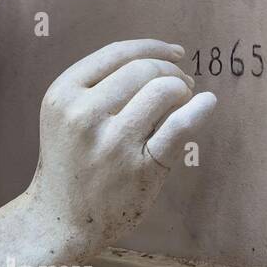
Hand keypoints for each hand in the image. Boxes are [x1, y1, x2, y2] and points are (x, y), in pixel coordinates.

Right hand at [27, 39, 216, 246]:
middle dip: (171, 71)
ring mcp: (111, 142)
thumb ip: (98, 87)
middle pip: (143, 69)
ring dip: (182, 90)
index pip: (116, 54)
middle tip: (182, 85)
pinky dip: (199, 110)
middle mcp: (82, 113)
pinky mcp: (139, 167)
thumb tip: (161, 57)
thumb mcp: (65, 115)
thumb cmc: (69, 162)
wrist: (60, 219)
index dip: (153, 48)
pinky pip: (179, 126)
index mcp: (62, 94)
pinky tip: (207, 103)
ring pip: (163, 91)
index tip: (174, 53)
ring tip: (184, 101)